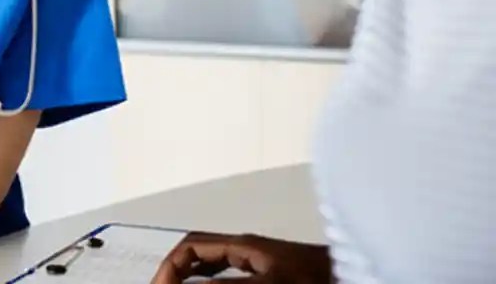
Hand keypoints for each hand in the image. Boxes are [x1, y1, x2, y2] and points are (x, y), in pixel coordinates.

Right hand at [151, 232, 331, 283]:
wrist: (356, 273)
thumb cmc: (319, 278)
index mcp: (241, 245)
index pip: (189, 249)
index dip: (169, 268)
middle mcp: (246, 248)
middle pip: (195, 252)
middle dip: (173, 271)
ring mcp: (258, 259)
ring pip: (210, 262)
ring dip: (189, 275)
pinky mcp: (270, 271)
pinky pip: (226, 270)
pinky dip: (208, 279)